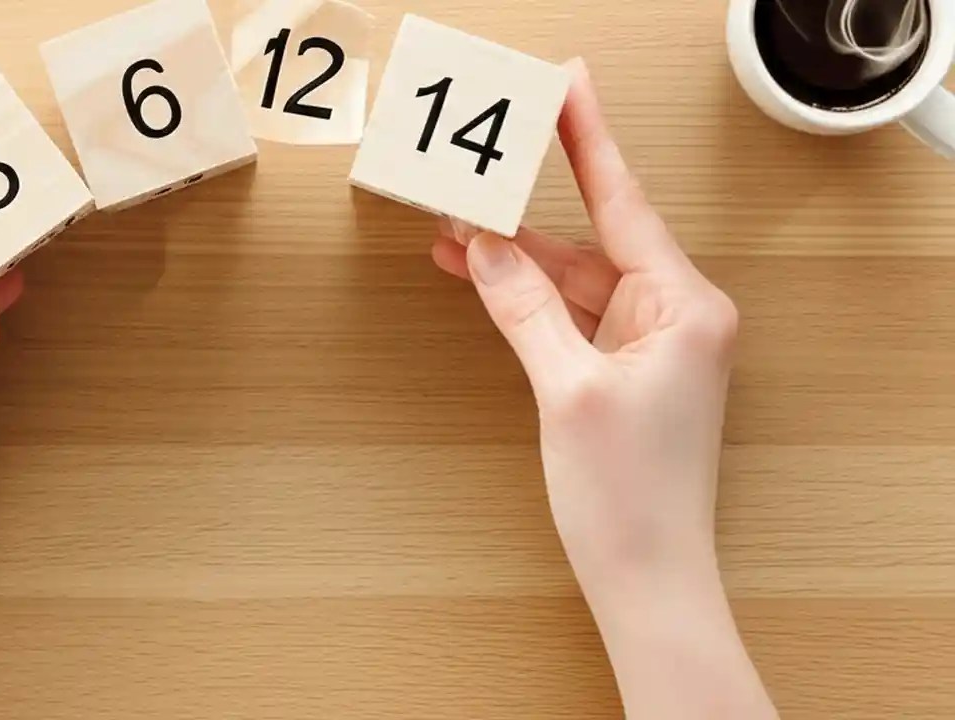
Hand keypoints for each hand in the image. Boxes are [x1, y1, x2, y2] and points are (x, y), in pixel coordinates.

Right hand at [433, 61, 775, 718]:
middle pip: (594, 241)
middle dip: (528, 213)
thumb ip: (522, 307)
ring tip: (454, 231)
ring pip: (577, 282)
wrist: (649, 580)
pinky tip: (485, 280)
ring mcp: (654, 346)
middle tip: (483, 163)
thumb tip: (483, 245)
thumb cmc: (630, 499)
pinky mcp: (629, 373)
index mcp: (685, 308)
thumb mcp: (566, 389)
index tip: (567, 87)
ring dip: (518, 263)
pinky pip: (574, 317)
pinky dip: (531, 302)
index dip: (590, 139)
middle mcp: (678, 317)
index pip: (625, 204)